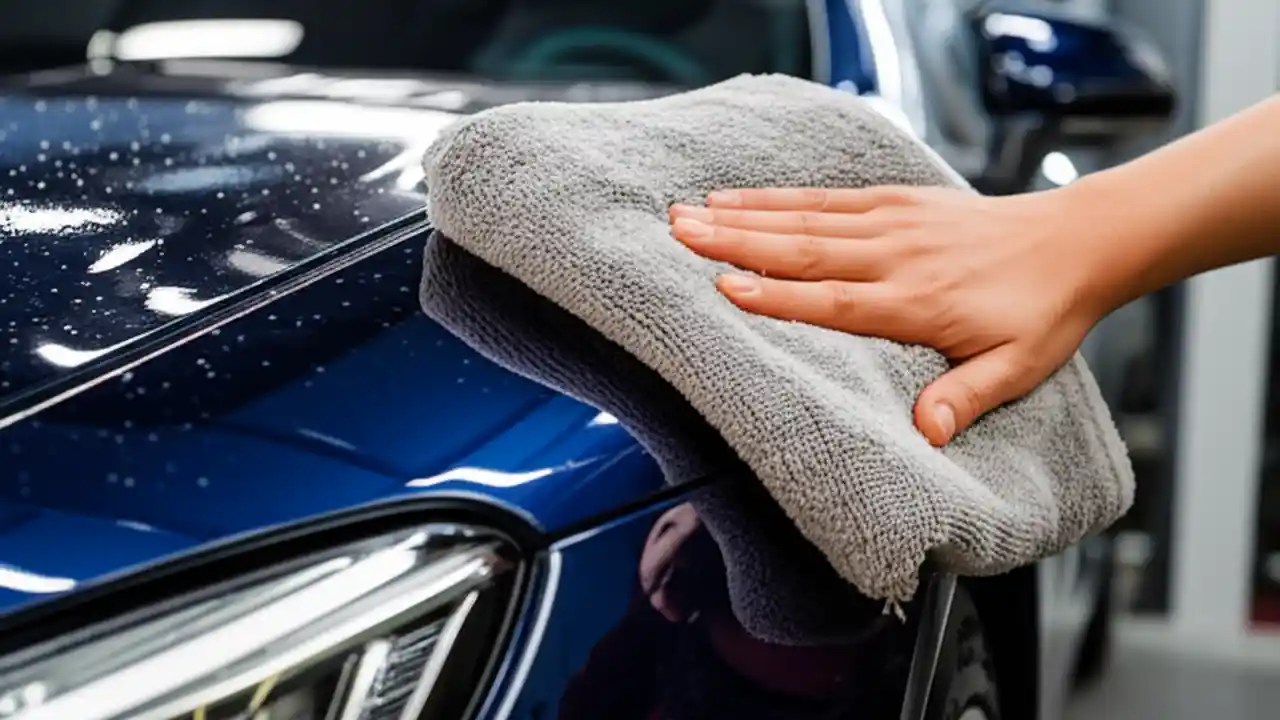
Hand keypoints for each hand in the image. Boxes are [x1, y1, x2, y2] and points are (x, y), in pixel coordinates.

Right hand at [669, 185, 1112, 445]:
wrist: (1075, 242)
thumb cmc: (1041, 313)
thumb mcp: (1018, 368)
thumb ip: (967, 397)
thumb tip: (926, 433)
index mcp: (919, 302)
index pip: (835, 300)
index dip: (778, 296)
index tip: (725, 287)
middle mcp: (898, 256)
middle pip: (805, 249)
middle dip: (737, 242)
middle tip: (679, 234)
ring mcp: (894, 222)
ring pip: (807, 219)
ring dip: (745, 215)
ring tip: (690, 213)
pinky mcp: (896, 200)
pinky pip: (829, 198)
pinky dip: (781, 196)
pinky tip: (741, 196)